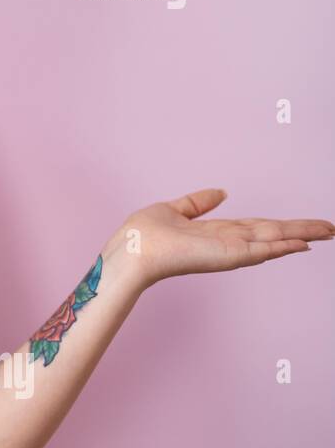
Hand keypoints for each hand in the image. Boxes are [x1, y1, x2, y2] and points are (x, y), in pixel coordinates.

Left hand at [110, 188, 334, 287]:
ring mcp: (228, 250)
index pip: (257, 227)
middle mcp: (227, 241)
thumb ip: (198, 202)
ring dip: (301, 236)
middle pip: (273, 233)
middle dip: (302, 230)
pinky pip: (259, 250)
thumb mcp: (175, 209)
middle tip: (331, 228)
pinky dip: (281, 247)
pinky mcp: (225, 256)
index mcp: (217, 232)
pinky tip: (301, 244)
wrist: (132, 250)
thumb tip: (221, 191)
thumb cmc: (144, 234)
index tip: (305, 225)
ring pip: (273, 240)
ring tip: (328, 232)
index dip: (282, 225)